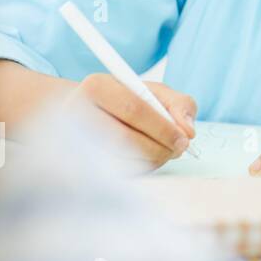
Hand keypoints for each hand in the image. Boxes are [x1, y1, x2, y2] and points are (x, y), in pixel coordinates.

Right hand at [65, 73, 196, 167]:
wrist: (86, 115)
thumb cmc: (126, 102)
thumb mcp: (155, 92)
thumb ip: (179, 105)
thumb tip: (188, 131)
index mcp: (97, 87)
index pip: (134, 109)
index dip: (163, 128)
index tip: (185, 138)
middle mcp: (77, 113)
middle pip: (124, 138)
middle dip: (160, 148)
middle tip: (179, 150)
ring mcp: (73, 141)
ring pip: (120, 159)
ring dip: (151, 160)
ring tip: (163, 151)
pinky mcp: (76, 164)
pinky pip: (114, 173)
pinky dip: (139, 169)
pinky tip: (144, 158)